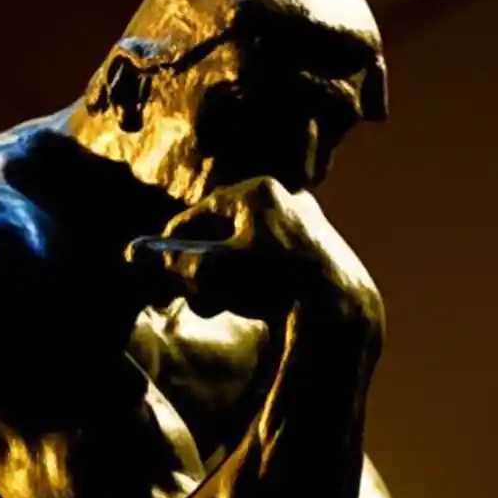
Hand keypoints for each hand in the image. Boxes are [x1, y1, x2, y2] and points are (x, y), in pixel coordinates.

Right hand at [126, 177, 382, 330]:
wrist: (341, 304)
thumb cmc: (276, 282)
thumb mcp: (217, 273)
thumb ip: (182, 264)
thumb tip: (156, 259)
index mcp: (256, 193)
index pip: (198, 216)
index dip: (173, 246)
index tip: (158, 269)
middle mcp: (281, 200)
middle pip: (220, 232)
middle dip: (202, 267)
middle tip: (193, 295)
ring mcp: (301, 223)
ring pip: (244, 253)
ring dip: (230, 279)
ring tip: (237, 303)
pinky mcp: (316, 249)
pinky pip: (271, 265)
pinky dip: (259, 283)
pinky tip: (270, 303)